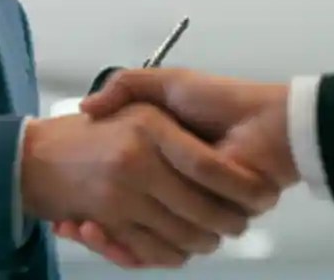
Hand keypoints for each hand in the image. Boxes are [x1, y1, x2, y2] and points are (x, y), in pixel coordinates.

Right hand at [51, 69, 296, 267]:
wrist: (269, 125)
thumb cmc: (219, 100)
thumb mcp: (166, 84)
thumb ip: (127, 85)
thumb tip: (86, 109)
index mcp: (161, 156)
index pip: (115, 185)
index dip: (91, 191)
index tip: (64, 196)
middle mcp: (170, 186)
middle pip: (118, 216)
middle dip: (93, 221)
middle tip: (63, 220)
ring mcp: (183, 208)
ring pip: (134, 236)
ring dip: (105, 237)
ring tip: (76, 225)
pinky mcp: (197, 224)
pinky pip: (154, 249)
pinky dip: (126, 250)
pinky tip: (95, 232)